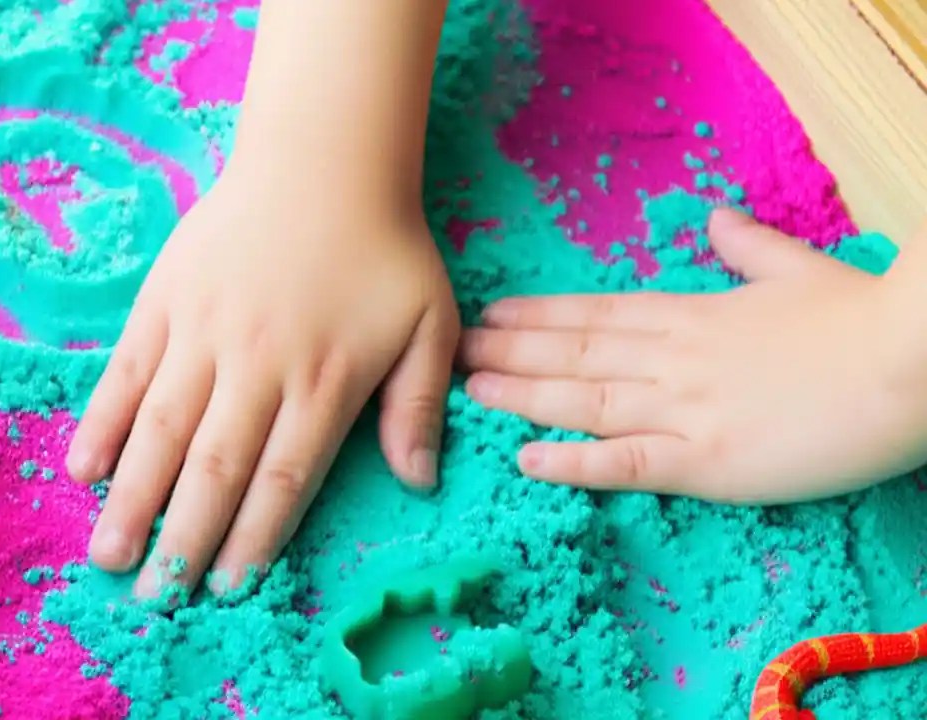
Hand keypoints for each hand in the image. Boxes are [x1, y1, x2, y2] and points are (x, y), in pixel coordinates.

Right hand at [66, 173, 458, 597]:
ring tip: (108, 555)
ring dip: (133, 497)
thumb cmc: (383, 249)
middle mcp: (256, 367)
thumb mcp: (429, 324)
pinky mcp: (164, 303)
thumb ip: (416, 407)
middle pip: (213, 468)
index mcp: (322, 382)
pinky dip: (103, 422)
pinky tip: (84, 469)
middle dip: (182, 538)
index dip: (251, 539)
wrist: (324, 161)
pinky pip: (127, 373)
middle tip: (155, 598)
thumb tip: (418, 482)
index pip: (281, 480)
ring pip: (160, 430)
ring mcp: (202, 334)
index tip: (225, 587)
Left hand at [459, 209, 926, 503]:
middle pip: (575, 354)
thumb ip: (749, 246)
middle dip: (510, 353)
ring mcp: (685, 410)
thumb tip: (717, 217)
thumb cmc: (862, 320)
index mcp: (693, 316)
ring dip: (522, 396)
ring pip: (584, 400)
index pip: (597, 314)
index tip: (491, 315)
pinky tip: (526, 459)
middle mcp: (673, 359)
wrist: (911, 362)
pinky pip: (626, 462)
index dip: (539, 316)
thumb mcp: (800, 269)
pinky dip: (573, 461)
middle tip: (452, 351)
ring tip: (468, 392)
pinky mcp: (708, 462)